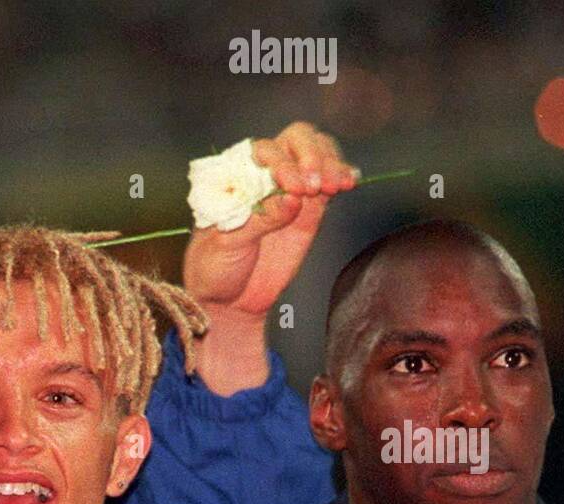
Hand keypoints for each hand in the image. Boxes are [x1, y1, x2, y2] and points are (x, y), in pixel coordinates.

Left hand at [183, 122, 356, 394]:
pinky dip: (341, 176)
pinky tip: (349, 181)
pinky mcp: (309, 209)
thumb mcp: (227, 244)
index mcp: (235, 176)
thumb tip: (293, 200)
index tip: (292, 186)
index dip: (281, 162)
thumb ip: (260, 221)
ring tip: (337, 185)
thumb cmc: (214, 268)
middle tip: (318, 184)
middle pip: (295, 141)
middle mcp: (264, 174)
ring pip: (317, 155)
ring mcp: (290, 189)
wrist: (229, 301)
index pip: (263, 151)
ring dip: (330, 164)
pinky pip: (328, 182)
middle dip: (311, 156)